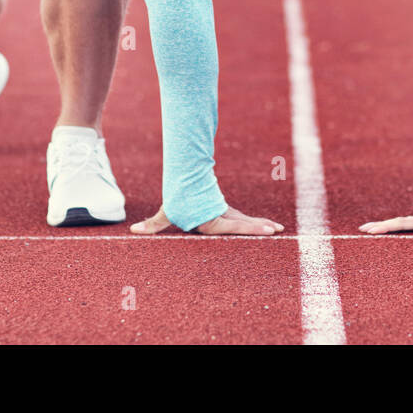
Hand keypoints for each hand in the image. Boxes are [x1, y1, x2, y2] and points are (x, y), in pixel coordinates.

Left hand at [130, 204, 284, 235]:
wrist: (187, 181)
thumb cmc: (177, 201)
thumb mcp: (166, 213)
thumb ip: (153, 224)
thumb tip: (133, 231)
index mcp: (212, 220)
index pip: (233, 225)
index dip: (248, 227)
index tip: (264, 228)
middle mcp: (222, 216)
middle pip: (244, 222)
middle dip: (260, 226)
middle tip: (277, 230)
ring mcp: (227, 213)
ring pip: (247, 220)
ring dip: (262, 224)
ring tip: (279, 229)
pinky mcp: (229, 213)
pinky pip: (245, 220)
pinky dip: (257, 224)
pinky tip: (269, 228)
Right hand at [359, 175, 412, 234]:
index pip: (404, 226)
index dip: (390, 228)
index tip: (376, 230)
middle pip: (395, 225)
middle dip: (379, 228)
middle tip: (362, 231)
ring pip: (395, 224)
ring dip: (381, 226)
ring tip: (364, 230)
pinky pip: (401, 223)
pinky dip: (390, 226)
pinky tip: (381, 228)